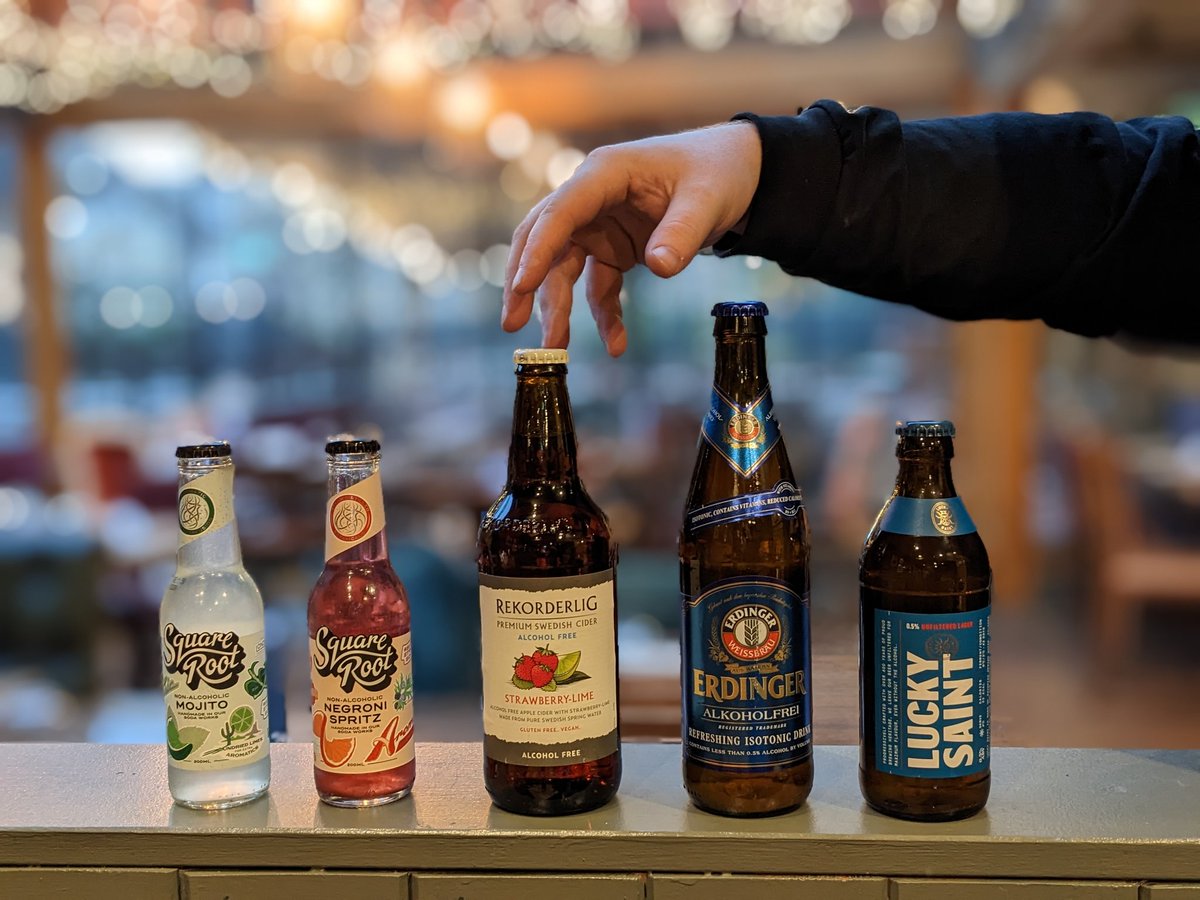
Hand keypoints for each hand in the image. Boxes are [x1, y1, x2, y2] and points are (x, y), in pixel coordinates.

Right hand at [502, 120, 761, 355]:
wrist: (736, 174)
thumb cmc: (717, 172)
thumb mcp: (708, 199)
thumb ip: (683, 233)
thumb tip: (660, 268)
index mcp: (605, 173)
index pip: (561, 213)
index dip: (538, 250)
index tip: (521, 286)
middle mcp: (591, 197)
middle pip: (544, 240)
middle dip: (526, 283)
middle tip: (512, 323)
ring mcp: (599, 225)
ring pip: (563, 268)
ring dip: (558, 308)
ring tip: (557, 349)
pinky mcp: (613, 248)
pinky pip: (597, 285)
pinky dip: (603, 315)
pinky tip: (616, 345)